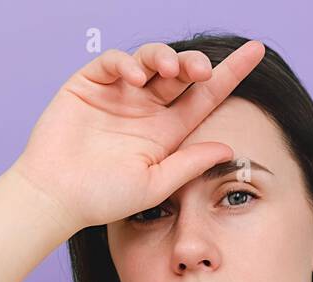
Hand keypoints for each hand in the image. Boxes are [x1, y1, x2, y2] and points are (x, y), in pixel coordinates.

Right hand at [10, 39, 265, 233]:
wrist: (55, 198)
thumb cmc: (102, 199)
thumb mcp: (155, 184)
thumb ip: (189, 164)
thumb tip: (227, 148)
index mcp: (166, 132)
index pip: (204, 97)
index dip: (231, 74)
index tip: (257, 52)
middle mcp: (146, 109)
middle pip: (181, 73)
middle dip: (195, 63)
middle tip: (201, 69)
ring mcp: (118, 94)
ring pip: (151, 59)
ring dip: (165, 57)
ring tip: (168, 69)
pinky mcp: (89, 84)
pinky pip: (114, 61)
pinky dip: (127, 61)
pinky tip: (135, 76)